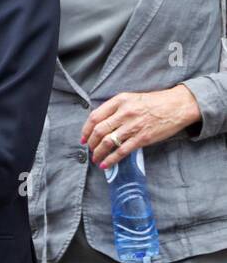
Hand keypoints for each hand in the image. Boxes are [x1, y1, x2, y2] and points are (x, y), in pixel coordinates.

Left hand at [82, 86, 201, 169]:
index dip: (86, 129)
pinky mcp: (142, 138)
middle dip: (91, 143)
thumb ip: (116, 108)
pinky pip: (122, 151)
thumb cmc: (155, 102)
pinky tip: (106, 164)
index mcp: (120, 101)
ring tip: (95, 159)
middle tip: (89, 149)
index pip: (95, 116)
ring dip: (98, 153)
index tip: (83, 137)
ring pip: (108, 142)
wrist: (178, 105)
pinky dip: (111, 159)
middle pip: (99, 131)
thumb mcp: (132, 98)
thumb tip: (100, 123)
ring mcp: (133, 126)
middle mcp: (124, 113)